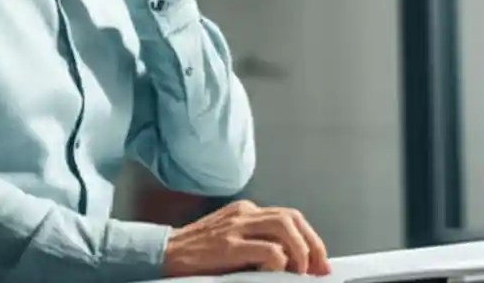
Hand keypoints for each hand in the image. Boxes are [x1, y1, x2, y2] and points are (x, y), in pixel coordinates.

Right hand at [163, 200, 330, 277]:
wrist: (164, 253)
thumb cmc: (196, 252)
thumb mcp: (230, 238)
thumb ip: (256, 241)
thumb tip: (290, 260)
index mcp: (244, 211)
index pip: (289, 216)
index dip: (310, 238)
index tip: (319, 261)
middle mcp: (243, 213)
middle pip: (291, 217)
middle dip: (312, 244)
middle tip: (317, 269)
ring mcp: (235, 227)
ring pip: (284, 227)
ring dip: (300, 251)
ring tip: (299, 272)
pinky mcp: (227, 245)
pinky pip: (267, 249)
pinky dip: (278, 262)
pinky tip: (272, 272)